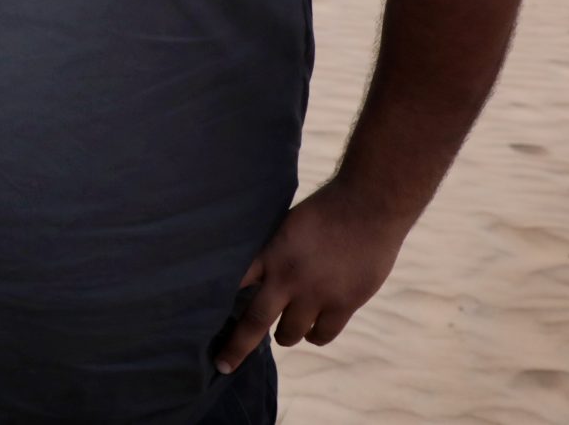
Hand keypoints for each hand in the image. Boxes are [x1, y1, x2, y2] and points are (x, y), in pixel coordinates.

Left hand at [214, 181, 410, 373]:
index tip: (199, 318)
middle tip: (223, 364)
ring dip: (285, 335)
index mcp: (270, 252)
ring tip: (286, 329)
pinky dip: (314, 335)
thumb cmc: (327, 207)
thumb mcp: (287, 223)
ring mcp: (316, 294)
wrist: (369, 204)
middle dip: (236, 347)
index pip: (233, 282)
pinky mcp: (343, 304)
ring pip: (290, 335)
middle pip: (254, 322)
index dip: (215, 300)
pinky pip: (322, 335)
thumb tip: (259, 271)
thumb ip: (273, 251)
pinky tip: (313, 328)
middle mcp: (288, 278)